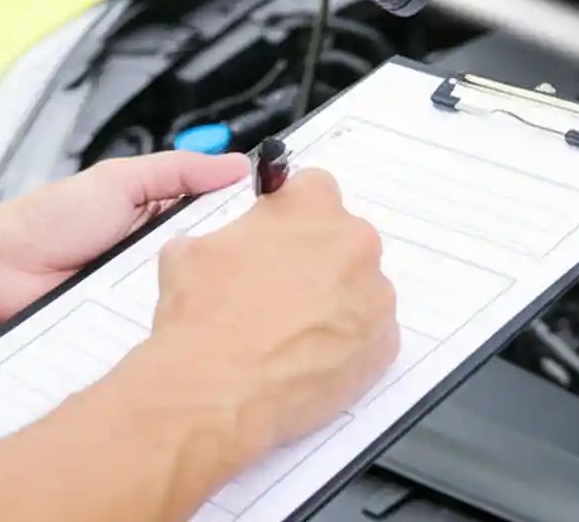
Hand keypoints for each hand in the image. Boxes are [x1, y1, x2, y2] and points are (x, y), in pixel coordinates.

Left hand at [0, 152, 248, 331]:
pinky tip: (196, 316)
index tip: (285, 211)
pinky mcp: (140, 323)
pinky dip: (179, 318)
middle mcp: (166, 254)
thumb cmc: (52, 219)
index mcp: (167, 215)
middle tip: (269, 253)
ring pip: (200, 292)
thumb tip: (238, 164)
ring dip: (212, 289)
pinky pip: (170, 321)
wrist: (2, 269)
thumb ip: (180, 169)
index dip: (252, 213)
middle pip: (220, 256)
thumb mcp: (122, 179)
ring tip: (239, 289)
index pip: (224, 213)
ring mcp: (155, 290)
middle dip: (240, 256)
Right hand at [150, 168, 398, 456]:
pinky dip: (346, 343)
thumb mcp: (192, 249)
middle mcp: (355, 242)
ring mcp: (376, 294)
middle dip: (317, 261)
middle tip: (282, 292)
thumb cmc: (199, 315)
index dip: (293, 214)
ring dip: (335, 302)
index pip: (314, 189)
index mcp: (311, 206)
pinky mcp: (386, 342)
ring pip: (359, 289)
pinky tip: (308, 358)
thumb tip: (241, 243)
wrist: (216, 390)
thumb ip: (234, 233)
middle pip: (343, 241)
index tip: (281, 235)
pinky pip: (369, 334)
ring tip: (292, 334)